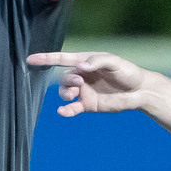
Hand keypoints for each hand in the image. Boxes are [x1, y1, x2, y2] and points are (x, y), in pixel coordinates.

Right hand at [29, 50, 149, 115]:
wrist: (139, 91)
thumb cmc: (128, 72)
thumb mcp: (114, 62)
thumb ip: (98, 61)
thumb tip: (82, 67)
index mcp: (85, 62)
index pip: (61, 59)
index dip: (46, 58)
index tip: (30, 59)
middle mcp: (82, 76)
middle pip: (63, 78)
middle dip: (67, 80)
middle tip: (79, 82)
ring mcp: (83, 91)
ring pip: (64, 92)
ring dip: (65, 93)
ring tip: (74, 94)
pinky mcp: (87, 104)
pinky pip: (71, 108)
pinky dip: (66, 110)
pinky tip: (63, 112)